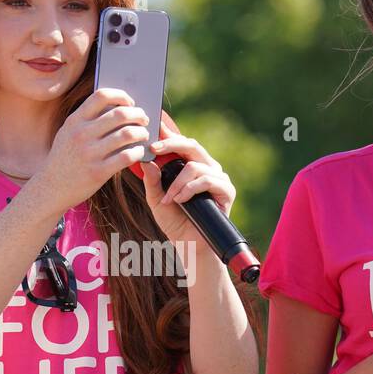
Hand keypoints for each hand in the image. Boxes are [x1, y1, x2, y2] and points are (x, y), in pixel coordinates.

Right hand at [38, 88, 153, 210]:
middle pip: (120, 114)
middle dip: (138, 115)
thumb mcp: (68, 133)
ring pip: (127, 134)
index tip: (130, 103)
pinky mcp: (98, 172)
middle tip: (143, 120)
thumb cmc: (64, 158)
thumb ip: (86, 119)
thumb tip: (116, 106)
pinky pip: (127, 156)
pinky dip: (138, 151)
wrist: (51, 187)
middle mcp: (81, 134)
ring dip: (141, 132)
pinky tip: (138, 151)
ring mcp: (90, 153)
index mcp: (75, 120)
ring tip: (144, 135)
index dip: (121, 96)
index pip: (102, 96)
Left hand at [139, 112, 236, 247]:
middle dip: (170, 144)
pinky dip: (190, 189)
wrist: (190, 246)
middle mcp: (207, 168)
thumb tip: (146, 160)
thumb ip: (152, 181)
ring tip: (170, 198)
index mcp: (192, 166)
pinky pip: (207, 180)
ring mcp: (219, 178)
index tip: (152, 127)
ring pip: (195, 165)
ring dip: (177, 182)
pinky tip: (181, 200)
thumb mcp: (157, 200)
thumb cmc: (175, 222)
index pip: (181, 144)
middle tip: (153, 149)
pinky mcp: (227, 191)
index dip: (168, 134)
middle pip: (191, 145)